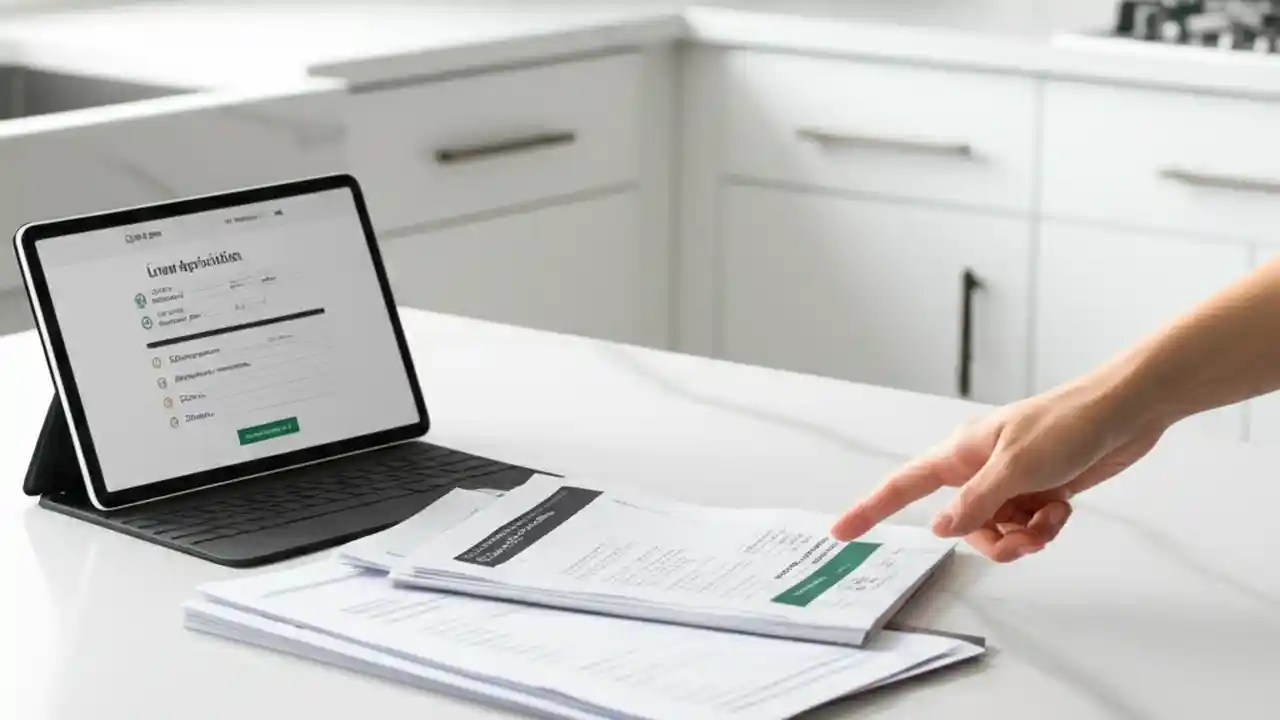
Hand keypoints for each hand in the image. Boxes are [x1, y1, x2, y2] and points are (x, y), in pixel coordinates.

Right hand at [830, 377, 1169, 561]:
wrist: (1125, 411)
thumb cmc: (1067, 424)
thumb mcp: (1015, 468)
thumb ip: (975, 502)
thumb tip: (940, 529)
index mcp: (961, 454)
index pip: (903, 485)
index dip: (870, 509)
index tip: (841, 531)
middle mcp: (979, 469)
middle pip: (962, 525)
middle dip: (992, 540)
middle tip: (1024, 537)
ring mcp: (1010, 481)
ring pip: (996, 531)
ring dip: (1023, 536)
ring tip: (1048, 522)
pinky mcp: (1039, 490)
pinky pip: (1026, 526)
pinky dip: (1044, 526)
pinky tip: (1061, 509)